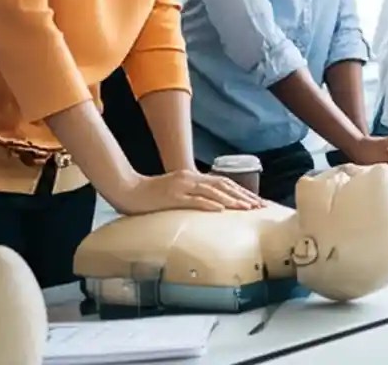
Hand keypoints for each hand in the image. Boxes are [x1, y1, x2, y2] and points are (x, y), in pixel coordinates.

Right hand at [113, 170, 264, 215]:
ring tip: (247, 208)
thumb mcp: (176, 192)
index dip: (241, 191)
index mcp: (193, 177)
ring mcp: (182, 187)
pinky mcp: (172, 197)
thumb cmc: (151, 195)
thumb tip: (212, 205)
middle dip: (243, 196)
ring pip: (213, 192)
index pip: (223, 182)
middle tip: (259, 206)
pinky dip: (209, 204)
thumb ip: (193, 195)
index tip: (256, 201)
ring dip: (232, 200)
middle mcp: (191, 178)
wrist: (128, 190)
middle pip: (223, 185)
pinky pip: (194, 200)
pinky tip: (221, 210)